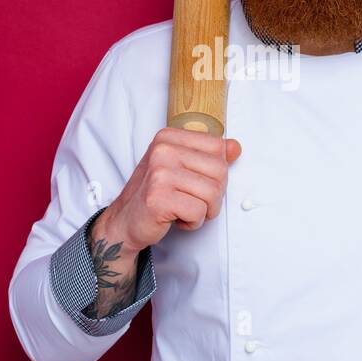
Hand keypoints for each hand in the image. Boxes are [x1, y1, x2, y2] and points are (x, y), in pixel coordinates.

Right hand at [96, 128, 242, 252]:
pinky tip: (175, 218)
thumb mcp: (180, 168)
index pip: (218, 147)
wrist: (125, 221)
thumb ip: (208, 156)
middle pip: (220, 170)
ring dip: (204, 210)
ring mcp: (159, 173)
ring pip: (213, 193)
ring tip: (183, 210)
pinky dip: (192, 222)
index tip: (195, 181)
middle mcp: (163, 150)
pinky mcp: (159, 197)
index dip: (216, 172)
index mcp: (169, 138)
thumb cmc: (155, 194)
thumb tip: (235, 147)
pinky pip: (199, 212)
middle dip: (213, 194)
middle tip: (191, 200)